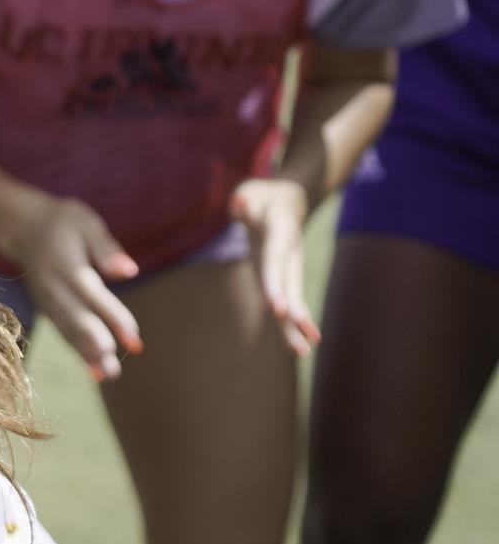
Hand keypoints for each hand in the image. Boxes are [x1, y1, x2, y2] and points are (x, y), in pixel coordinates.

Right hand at [16, 196, 143, 380]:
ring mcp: (46, 299)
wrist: (21, 226)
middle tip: (115, 368)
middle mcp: (52, 286)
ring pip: (68, 330)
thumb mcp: (86, 222)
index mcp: (65, 263)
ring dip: (87, 354)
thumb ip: (106, 248)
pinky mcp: (46, 307)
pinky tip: (95, 370)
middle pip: (75, 318)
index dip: (112, 316)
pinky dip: (78, 351)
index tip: (134, 337)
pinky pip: (63, 331)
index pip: (91, 293)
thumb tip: (129, 272)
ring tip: (109, 375)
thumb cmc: (62, 222)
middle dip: (96, 343)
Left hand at [229, 178, 319, 357]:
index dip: (276, 285)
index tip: (277, 308)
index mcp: (280, 235)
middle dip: (295, 312)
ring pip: (294, 299)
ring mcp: (290, 267)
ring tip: (304, 352)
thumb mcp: (252, 192)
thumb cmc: (262, 196)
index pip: (276, 263)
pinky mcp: (286, 277)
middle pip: (292, 286)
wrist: (288, 200)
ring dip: (298, 326)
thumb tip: (239, 203)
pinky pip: (290, 302)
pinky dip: (293, 323)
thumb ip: (245, 200)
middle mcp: (289, 255)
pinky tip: (298, 347)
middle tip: (305, 337)